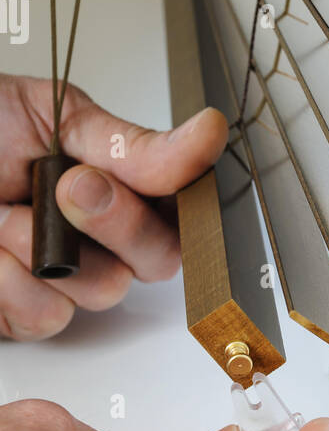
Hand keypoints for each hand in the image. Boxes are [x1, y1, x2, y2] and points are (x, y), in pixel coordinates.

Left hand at [0, 74, 227, 340]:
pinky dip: (8, 281)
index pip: (183, 204)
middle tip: (70, 186)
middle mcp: (97, 234)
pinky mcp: (21, 313)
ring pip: (103, 289)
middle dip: (116, 220)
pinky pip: (46, 315)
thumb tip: (206, 137)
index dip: (177, 197)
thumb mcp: (52, 114)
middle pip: (159, 256)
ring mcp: (61, 276)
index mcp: (116, 179)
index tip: (143, 177)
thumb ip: (132, 144)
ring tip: (2, 214)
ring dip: (44, 248)